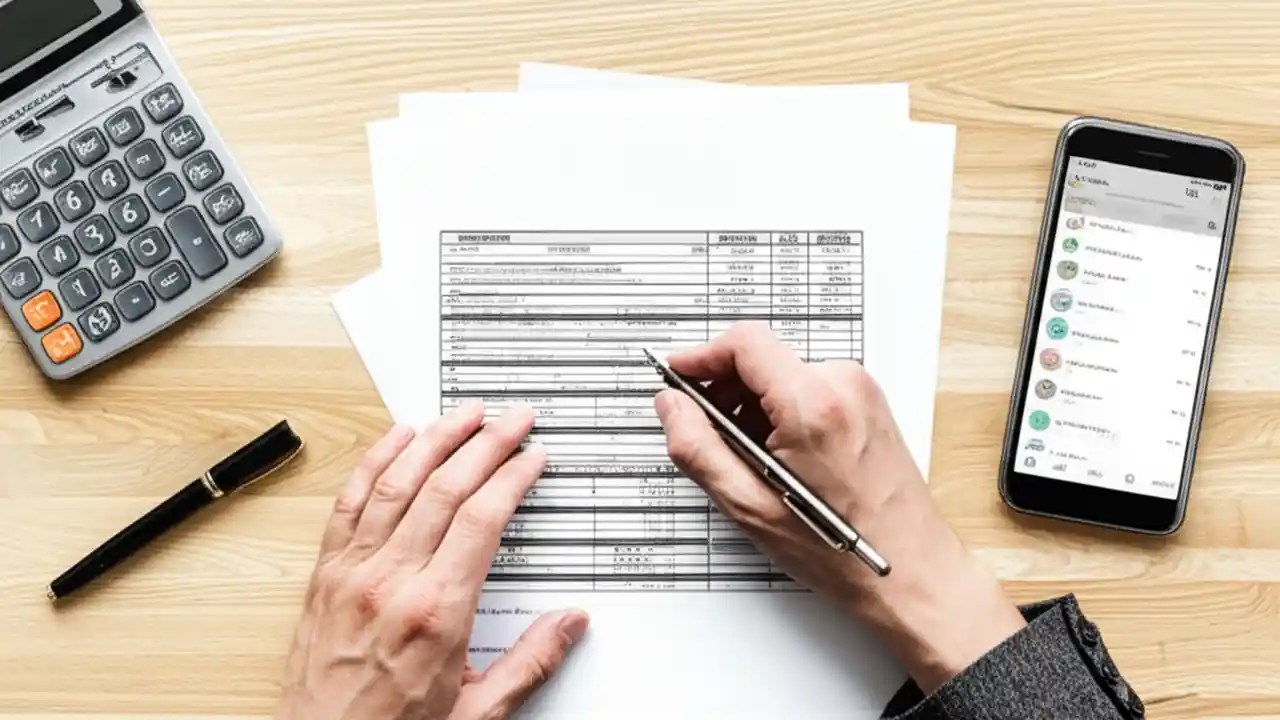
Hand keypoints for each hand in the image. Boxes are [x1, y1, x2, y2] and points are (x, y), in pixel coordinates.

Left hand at [276, 403, 588, 719]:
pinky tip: (396, 437)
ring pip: (398, 483)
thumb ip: (530, 663)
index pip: (482, 519)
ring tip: (465, 413)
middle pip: (446, 489)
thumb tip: (572, 623)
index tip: (533, 456)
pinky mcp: (324, 575)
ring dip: (435, 439)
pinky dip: (374, 462)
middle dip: (486, 444)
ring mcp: (353, 573)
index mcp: (437, 613)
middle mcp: (392, 583)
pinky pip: (350, 502)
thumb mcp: (478, 714)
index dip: (513, 477)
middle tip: (514, 419)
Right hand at [654, 323, 1023, 691]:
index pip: (744, 343)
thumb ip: (697, 448)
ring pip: (782, 375)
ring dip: (753, 405)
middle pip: (762, 358)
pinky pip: (807, 389)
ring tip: (751, 459)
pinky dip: (781, 412)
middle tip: (708, 433)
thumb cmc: (843, 549)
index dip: (700, 356)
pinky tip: (779, 458)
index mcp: (814, 405)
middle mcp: (843, 385)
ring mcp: (861, 392)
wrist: (910, 569)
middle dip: (725, 389)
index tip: (678, 374)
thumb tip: (672, 407)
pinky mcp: (867, 404)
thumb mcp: (749, 506)